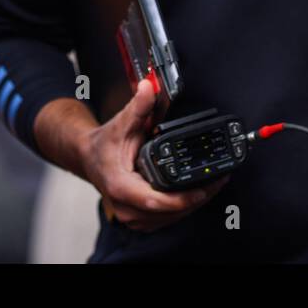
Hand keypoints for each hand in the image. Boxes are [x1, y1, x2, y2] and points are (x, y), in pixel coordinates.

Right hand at [79, 79, 224, 231]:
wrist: (88, 158)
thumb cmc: (103, 146)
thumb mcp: (121, 124)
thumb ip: (138, 106)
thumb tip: (148, 88)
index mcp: (121, 187)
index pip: (156, 201)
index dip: (182, 198)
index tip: (203, 189)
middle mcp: (126, 207)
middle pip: (169, 212)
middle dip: (197, 198)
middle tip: (218, 180)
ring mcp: (132, 217)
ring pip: (170, 218)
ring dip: (193, 204)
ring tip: (213, 185)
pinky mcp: (139, 219)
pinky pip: (166, 218)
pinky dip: (183, 207)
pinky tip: (196, 194)